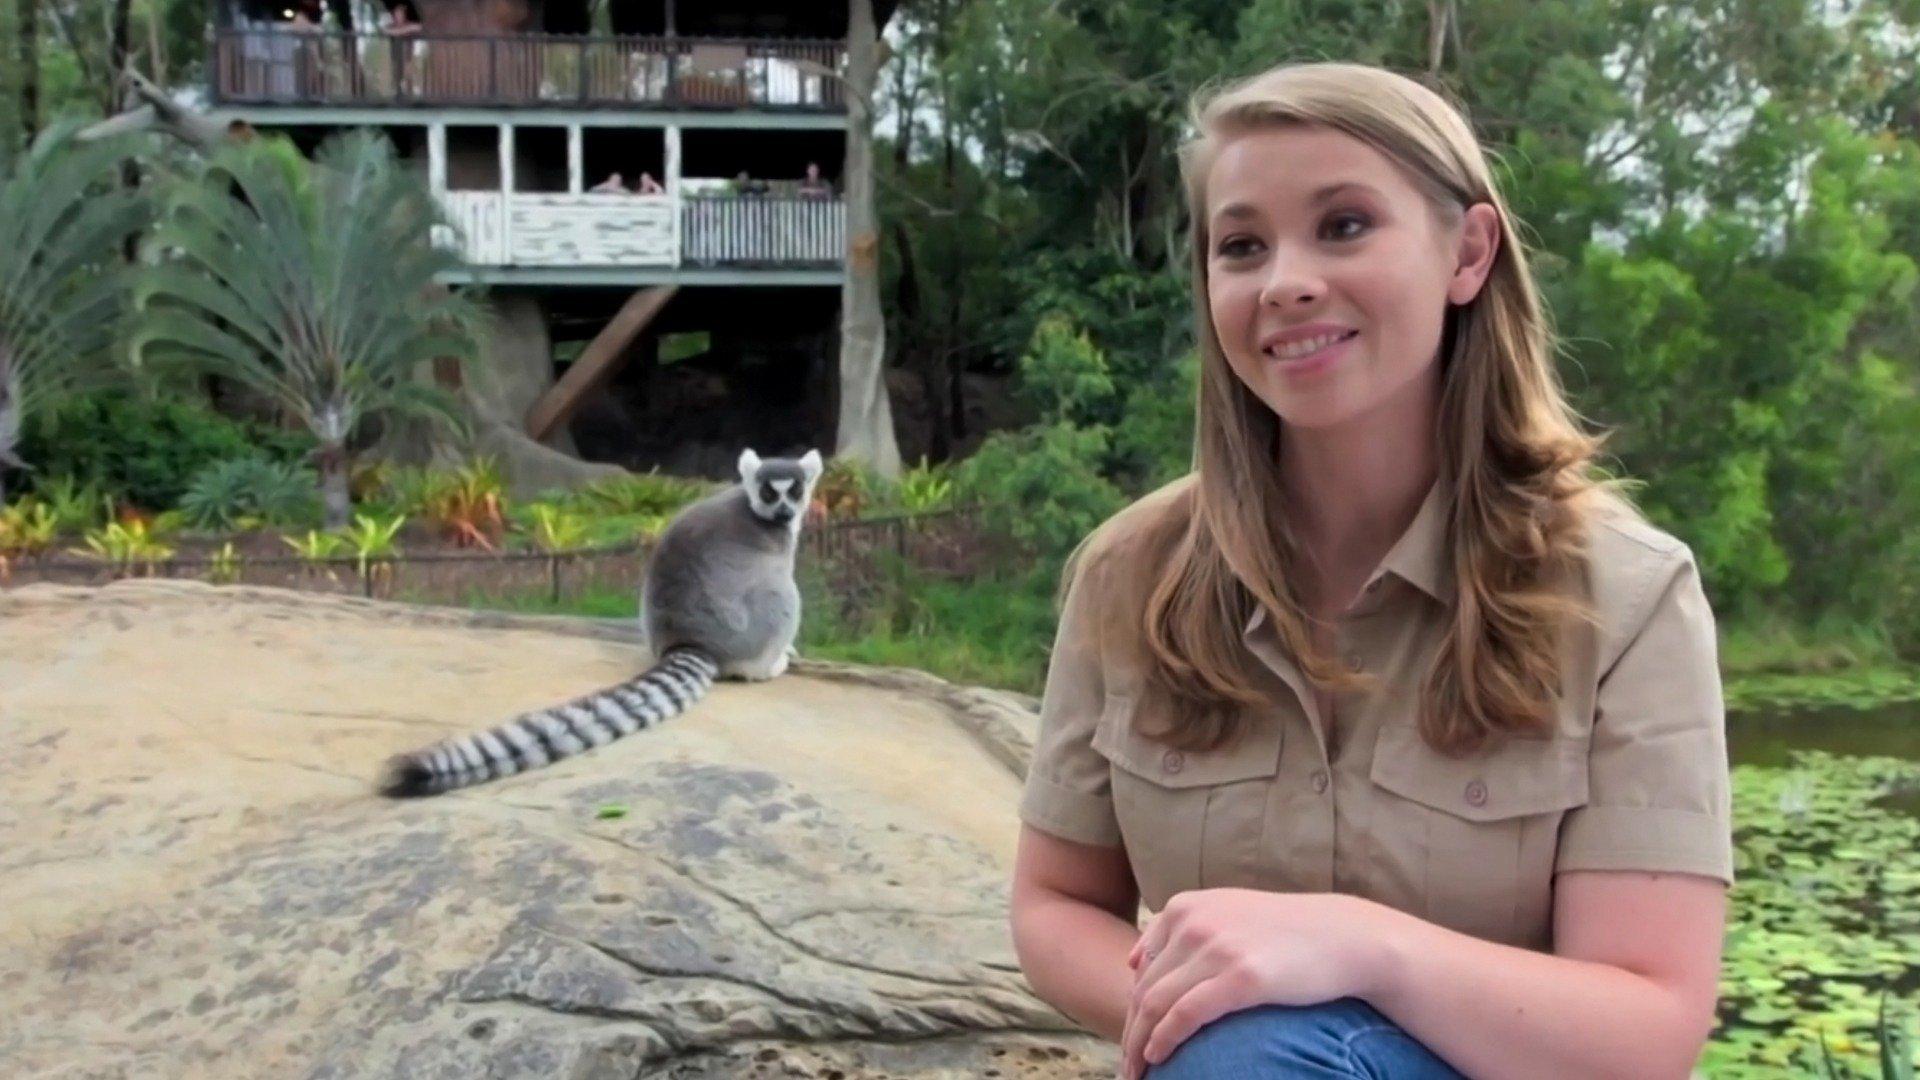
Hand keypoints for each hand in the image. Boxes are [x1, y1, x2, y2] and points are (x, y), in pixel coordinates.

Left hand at [1118, 888, 1396, 1079]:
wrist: (1345, 936)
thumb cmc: (1286, 933)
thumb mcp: (1226, 914)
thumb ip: (1181, 930)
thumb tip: (1131, 960)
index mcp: (1186, 906)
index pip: (1141, 966)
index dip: (1132, 1007)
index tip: (1132, 1037)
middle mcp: (1194, 923)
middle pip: (1144, 988)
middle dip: (1130, 1031)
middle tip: (1126, 1064)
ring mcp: (1216, 948)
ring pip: (1156, 1004)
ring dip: (1139, 1044)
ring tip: (1137, 1072)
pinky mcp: (1240, 977)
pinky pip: (1184, 1014)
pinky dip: (1164, 1039)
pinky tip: (1157, 1057)